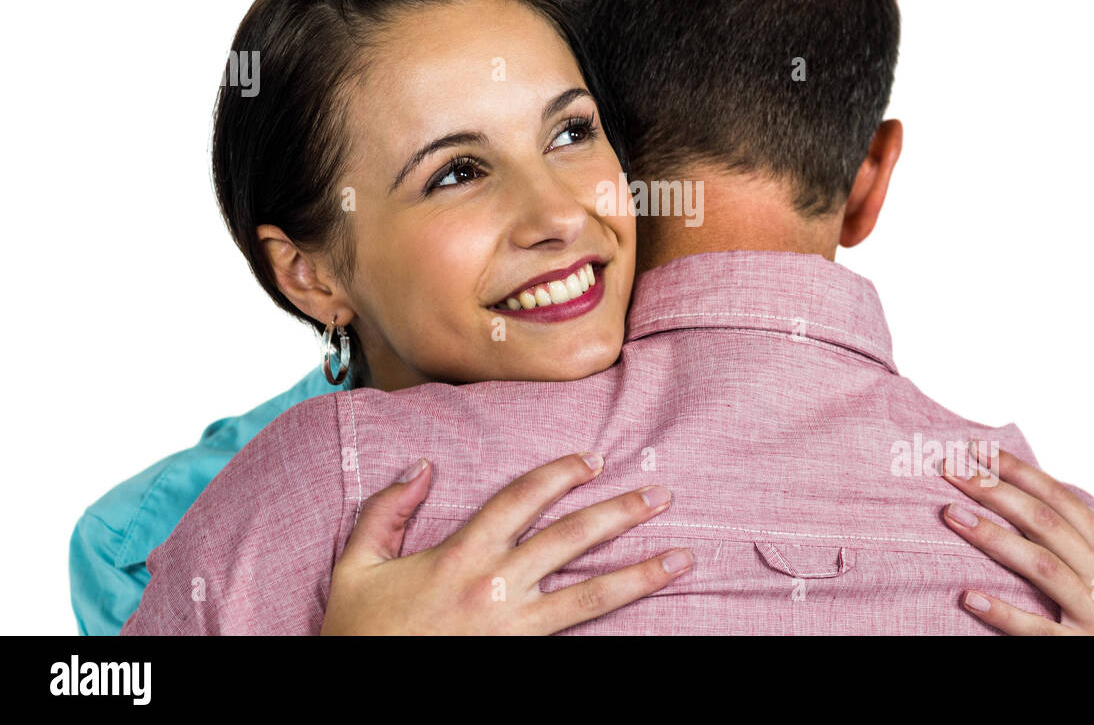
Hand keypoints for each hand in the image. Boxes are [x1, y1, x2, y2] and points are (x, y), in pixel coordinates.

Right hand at [321, 452, 691, 634]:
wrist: (357, 689)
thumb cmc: (358, 631)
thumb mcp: (358, 564)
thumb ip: (388, 510)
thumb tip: (421, 466)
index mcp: (460, 555)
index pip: (522, 498)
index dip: (560, 473)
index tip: (594, 458)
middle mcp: (495, 586)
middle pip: (571, 538)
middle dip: (620, 512)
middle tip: (661, 496)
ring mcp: (513, 626)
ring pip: (590, 594)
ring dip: (641, 573)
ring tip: (682, 557)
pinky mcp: (520, 655)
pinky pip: (574, 635)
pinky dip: (612, 623)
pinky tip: (644, 614)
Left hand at [940, 442, 1093, 634]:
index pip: (1063, 502)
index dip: (1022, 473)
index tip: (982, 452)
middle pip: (1046, 523)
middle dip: (997, 492)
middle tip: (954, 471)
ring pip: (1040, 566)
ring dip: (993, 537)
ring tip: (953, 515)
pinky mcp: (1082, 653)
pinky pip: (1038, 631)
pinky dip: (1004, 613)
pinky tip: (970, 597)